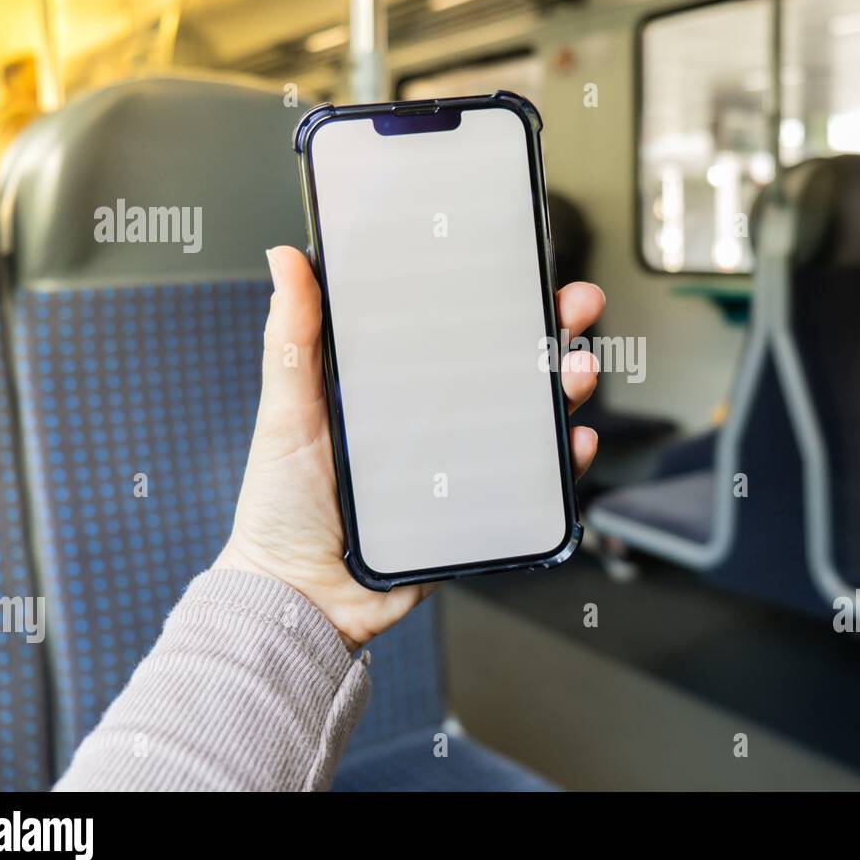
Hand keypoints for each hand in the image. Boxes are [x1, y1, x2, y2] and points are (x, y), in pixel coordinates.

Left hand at [214, 245, 603, 649]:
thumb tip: (286, 260)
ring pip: (531, 416)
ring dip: (567, 386)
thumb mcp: (285, 412)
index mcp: (394, 385)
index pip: (456, 326)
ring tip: (578, 371)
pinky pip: (536, 482)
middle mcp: (435, 419)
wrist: (300, 600)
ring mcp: (463, 463)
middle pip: (507, 363)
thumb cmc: (281, 508)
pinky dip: (565, 460)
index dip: (494, 293)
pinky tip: (576, 442)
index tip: (523, 262)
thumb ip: (293, 339)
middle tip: (576, 306)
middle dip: (551, 329)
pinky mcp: (481, 508)